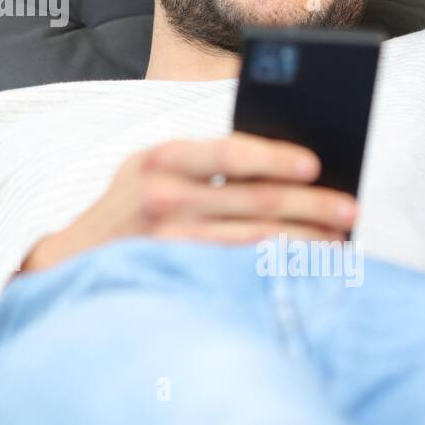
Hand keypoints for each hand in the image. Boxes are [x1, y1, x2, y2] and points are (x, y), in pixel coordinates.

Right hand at [20, 132, 356, 273]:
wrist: (74, 257)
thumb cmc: (129, 203)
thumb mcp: (150, 165)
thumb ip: (200, 159)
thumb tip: (280, 158)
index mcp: (160, 157)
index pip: (228, 151)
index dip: (276, 157)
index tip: (316, 164)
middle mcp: (163, 197)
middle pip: (255, 199)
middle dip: (311, 204)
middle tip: (350, 208)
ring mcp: (171, 240)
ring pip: (256, 239)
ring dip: (306, 240)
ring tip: (339, 238)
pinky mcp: (178, 273)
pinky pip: (242, 268)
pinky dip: (280, 265)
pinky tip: (307, 264)